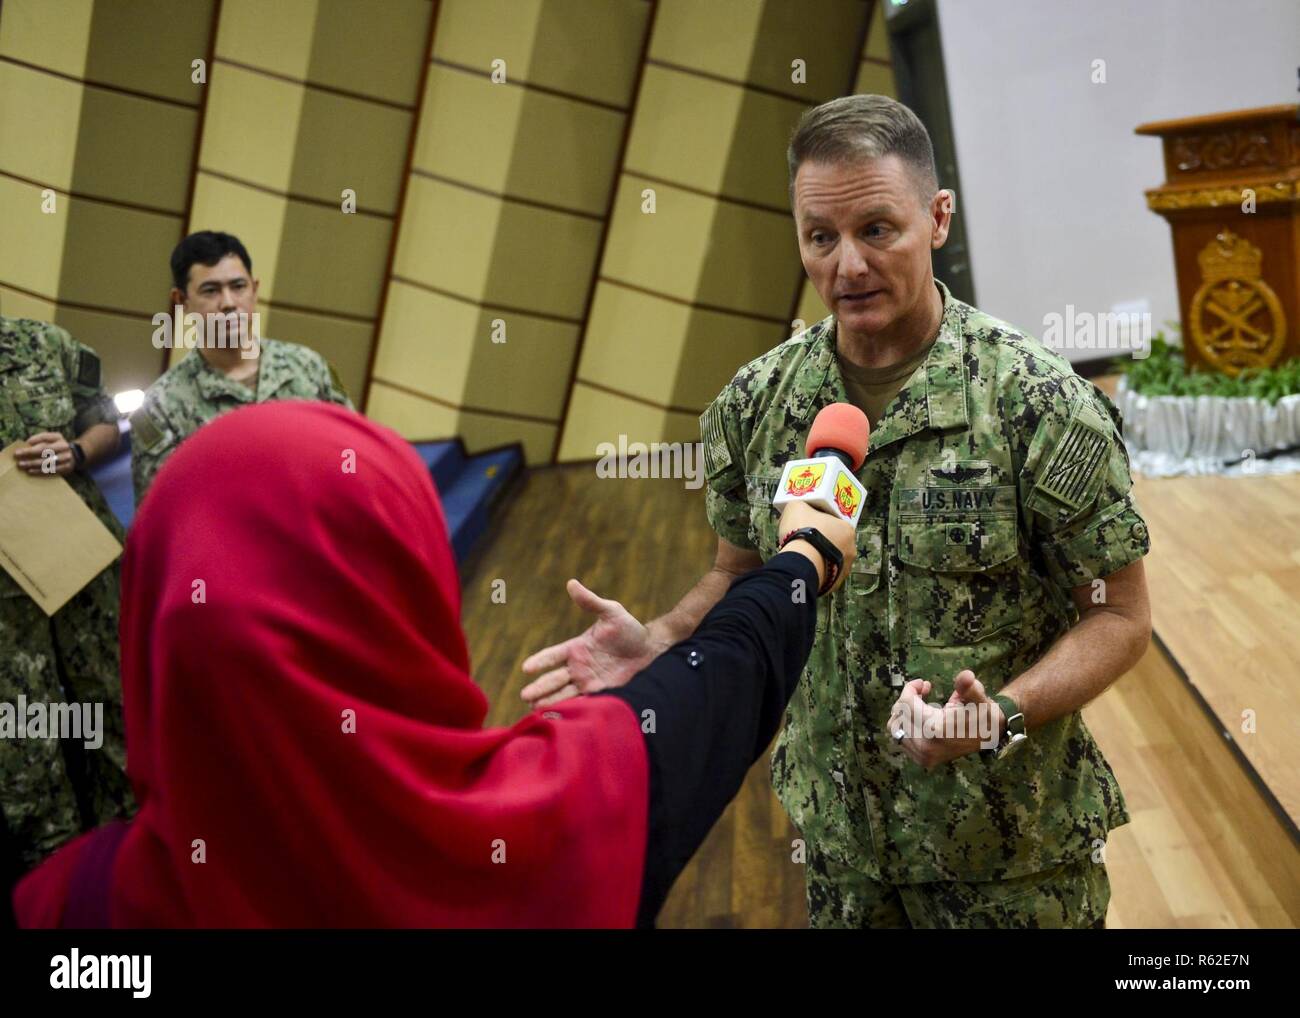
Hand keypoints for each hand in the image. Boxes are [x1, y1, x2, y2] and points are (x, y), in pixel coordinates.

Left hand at [15, 432, 74, 476]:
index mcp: (58, 437)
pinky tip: (30, 471)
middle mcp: (63, 447)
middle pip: (44, 450)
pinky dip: (39, 471)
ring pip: (46, 461)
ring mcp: (65, 458)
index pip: (44, 438)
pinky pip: (50, 470)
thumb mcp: (51, 438)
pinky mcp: (66, 467)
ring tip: (22, 464)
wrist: (75, 455)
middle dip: (29, 452)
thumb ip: (40, 439)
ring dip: (32, 463)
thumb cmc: (57, 446)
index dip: (33, 441)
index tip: (21, 446)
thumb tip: (26, 444)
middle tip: (18, 455)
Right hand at [520, 579, 661, 707]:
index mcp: (576, 647)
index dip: (540, 661)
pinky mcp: (601, 693)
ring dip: (549, 702)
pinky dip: (570, 710)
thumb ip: (591, 602)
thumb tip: (572, 583)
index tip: (526, 668)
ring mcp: (588, 681)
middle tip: (525, 697)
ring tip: (534, 711)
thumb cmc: (629, 628)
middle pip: (554, 679)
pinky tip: (559, 718)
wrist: (651, 649)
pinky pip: (583, 702)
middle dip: (540, 688)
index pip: (553, 655)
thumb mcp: (611, 612)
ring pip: (564, 693)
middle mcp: (578, 666)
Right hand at [776, 500, 856, 592]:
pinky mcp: (834, 584)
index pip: (835, 521)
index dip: (820, 521)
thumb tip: (798, 508)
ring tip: (801, 555)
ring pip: (830, 559)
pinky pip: (824, 575)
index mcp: (848, 529)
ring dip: (818, 557)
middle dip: (820, 540)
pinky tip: (803, 568)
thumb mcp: (797, 506)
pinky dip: (815, 571)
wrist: (800, 562)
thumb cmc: (803, 531)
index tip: (808, 522)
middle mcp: (851, 550)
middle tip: (803, 538)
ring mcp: (844, 569)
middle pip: (833, 541)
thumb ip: (800, 505)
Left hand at [886, 670, 997, 769]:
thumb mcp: (980, 698)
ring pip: (895, 728)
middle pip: (899, 715)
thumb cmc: (984, 714)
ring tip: (921, 702)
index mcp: (937, 731)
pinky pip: (900, 739)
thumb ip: (970, 688)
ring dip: (905, 711)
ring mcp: (923, 756)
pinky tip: (921, 715)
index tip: (924, 683)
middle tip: (923, 689)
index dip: (912, 688)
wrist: (990, 737)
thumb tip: (966, 676)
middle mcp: (926, 747)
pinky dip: (906, 724)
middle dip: (908, 698)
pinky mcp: (922, 760)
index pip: (906, 704)